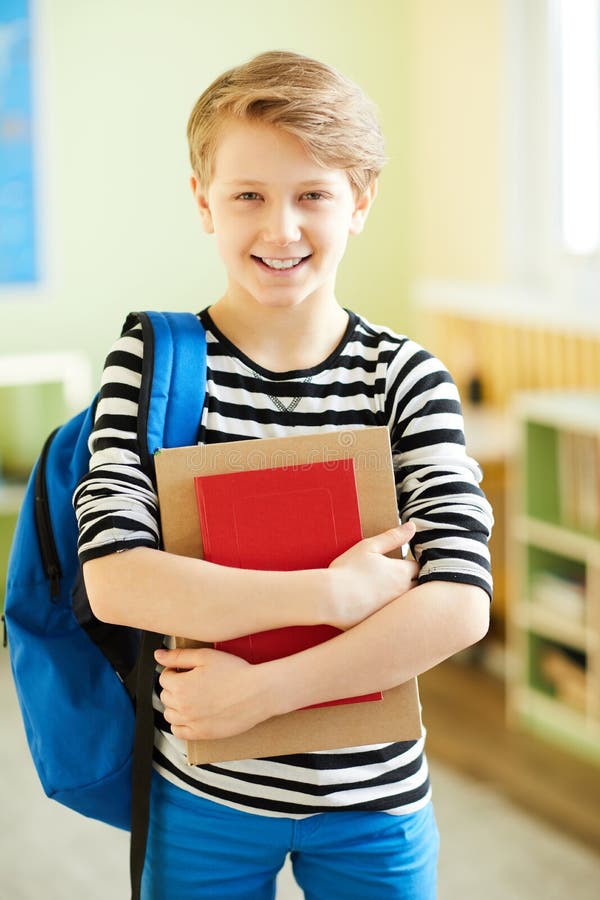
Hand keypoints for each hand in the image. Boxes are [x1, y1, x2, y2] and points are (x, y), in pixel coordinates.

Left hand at [155, 647, 272, 740]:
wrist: (257, 692)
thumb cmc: (235, 672)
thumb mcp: (205, 656)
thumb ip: (178, 656)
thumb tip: (158, 655)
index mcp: (180, 686)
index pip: (164, 678)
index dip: (174, 671)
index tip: (184, 670)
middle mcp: (182, 706)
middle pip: (165, 696)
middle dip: (174, 687)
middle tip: (190, 681)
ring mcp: (191, 722)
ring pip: (170, 715)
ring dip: (175, 705)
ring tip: (191, 697)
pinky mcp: (202, 733)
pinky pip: (179, 732)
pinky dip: (180, 724)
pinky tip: (190, 715)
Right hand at [328, 521, 418, 628]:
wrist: (331, 599)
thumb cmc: (348, 570)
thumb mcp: (369, 547)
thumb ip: (393, 537)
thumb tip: (412, 526)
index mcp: (402, 572)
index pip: (420, 567)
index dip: (414, 564)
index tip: (405, 563)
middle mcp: (403, 592)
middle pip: (419, 587)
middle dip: (414, 581)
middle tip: (397, 578)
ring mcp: (395, 609)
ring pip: (408, 603)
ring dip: (404, 597)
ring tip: (386, 592)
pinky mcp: (384, 622)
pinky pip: (395, 618)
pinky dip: (391, 613)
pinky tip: (376, 607)